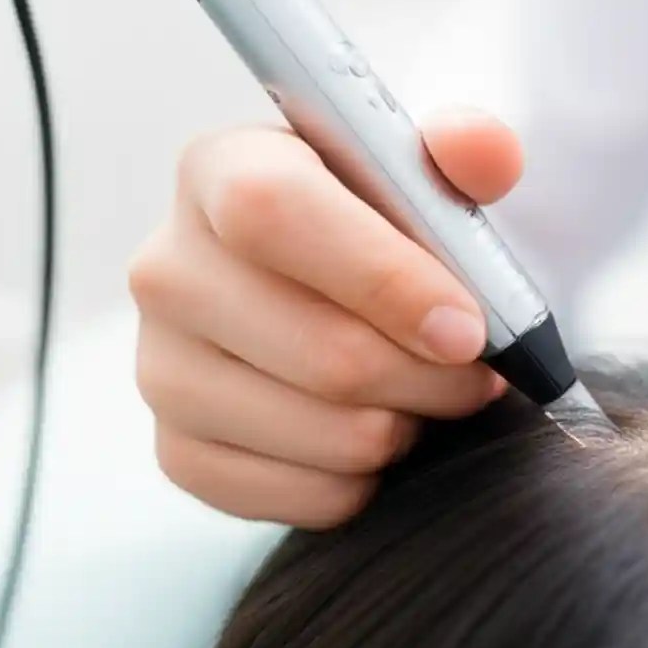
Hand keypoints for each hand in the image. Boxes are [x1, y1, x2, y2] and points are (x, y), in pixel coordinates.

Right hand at [130, 107, 523, 528]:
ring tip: (427, 391)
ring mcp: (162, 369)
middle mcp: (169, 269)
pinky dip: (371, 478)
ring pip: (331, 435)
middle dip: (434, 376)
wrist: (337, 301)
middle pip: (324, 352)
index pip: (274, 213)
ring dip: (411, 425)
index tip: (469, 328)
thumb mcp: (427, 173)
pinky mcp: (179, 454)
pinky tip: (378, 427)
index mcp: (222, 171)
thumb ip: (466, 151)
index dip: (386, 279)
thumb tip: (486, 150)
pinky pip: (309, 498)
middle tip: (483, 372)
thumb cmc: (386, 229)